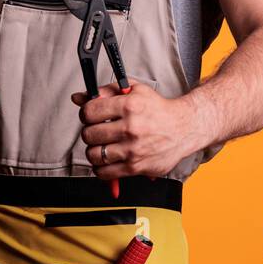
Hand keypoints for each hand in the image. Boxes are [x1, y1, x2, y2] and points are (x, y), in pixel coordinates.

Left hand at [71, 78, 200, 181]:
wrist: (184, 128)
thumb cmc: (158, 109)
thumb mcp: (134, 90)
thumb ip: (106, 91)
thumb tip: (78, 97)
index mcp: (129, 106)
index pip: (89, 111)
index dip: (85, 113)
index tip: (90, 116)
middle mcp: (131, 128)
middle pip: (89, 134)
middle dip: (90, 132)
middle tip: (98, 131)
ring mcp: (133, 149)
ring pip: (94, 155)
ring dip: (94, 151)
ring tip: (103, 146)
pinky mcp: (136, 167)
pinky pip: (104, 173)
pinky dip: (101, 168)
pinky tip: (108, 160)